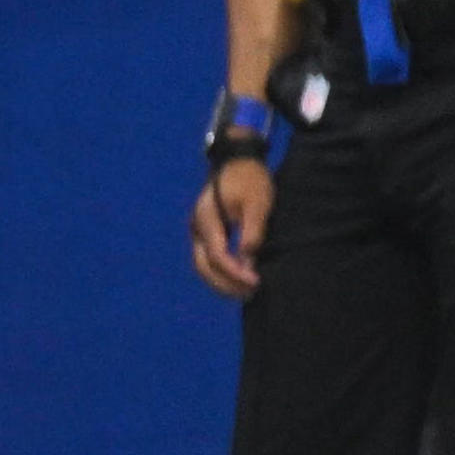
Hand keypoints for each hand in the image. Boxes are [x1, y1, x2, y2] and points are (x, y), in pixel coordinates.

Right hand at [191, 158, 272, 298]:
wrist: (237, 162)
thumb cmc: (250, 180)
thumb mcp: (258, 203)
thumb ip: (253, 230)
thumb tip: (248, 258)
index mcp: (207, 218)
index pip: (217, 255)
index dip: (235, 272)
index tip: (256, 282)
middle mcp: (197, 227)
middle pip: (203, 265)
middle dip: (225, 284)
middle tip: (250, 293)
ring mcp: (198, 230)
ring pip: (202, 265)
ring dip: (221, 281)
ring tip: (245, 291)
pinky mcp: (205, 232)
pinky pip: (207, 258)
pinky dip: (221, 272)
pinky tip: (238, 277)